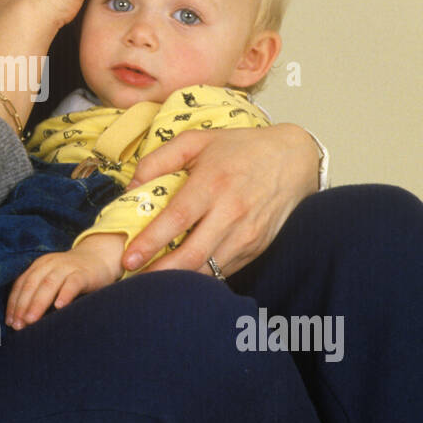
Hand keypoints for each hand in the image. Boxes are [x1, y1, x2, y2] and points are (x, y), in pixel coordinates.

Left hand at [5, 234, 124, 328]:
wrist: (99, 258)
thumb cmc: (71, 276)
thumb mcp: (52, 279)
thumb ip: (39, 293)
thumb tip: (22, 321)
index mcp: (39, 266)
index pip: (21, 284)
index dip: (14, 303)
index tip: (9, 322)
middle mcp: (50, 264)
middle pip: (32, 284)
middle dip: (23, 306)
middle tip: (18, 325)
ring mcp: (67, 267)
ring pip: (49, 284)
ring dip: (38, 303)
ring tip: (31, 320)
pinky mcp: (83, 274)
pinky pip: (72, 283)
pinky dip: (64, 294)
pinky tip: (59, 306)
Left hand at [121, 124, 319, 278]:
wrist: (293, 159)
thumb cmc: (239, 148)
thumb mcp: (196, 140)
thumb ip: (158, 160)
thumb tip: (130, 188)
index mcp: (213, 183)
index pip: (178, 219)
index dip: (151, 241)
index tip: (129, 258)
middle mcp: (232, 212)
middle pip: (193, 254)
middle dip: (161, 272)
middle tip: (135, 279)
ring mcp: (247, 234)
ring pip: (209, 269)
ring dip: (179, 279)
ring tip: (152, 282)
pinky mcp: (256, 247)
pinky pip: (224, 270)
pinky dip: (201, 276)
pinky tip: (182, 274)